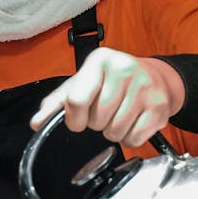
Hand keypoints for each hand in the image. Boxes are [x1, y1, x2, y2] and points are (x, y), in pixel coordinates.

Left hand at [30, 48, 184, 147]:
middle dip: (96, 123)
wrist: (158, 77)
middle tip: (106, 112)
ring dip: (112, 132)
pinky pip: (134, 139)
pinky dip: (129, 139)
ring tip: (119, 116)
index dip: (74, 118)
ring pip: (115, 131)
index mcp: (100, 60)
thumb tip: (37, 122)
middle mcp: (124, 69)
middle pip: (96, 119)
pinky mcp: (160, 107)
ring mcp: (145, 88)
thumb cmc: (114, 81)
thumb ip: (58, 102)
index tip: (78, 119)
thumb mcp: (85, 82)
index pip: (76, 99)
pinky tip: (133, 123)